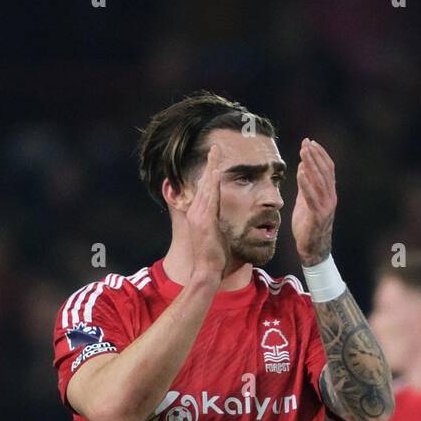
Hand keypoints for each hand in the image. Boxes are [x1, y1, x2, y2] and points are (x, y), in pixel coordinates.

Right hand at [186, 144, 229, 281]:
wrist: (207, 271)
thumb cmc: (214, 259)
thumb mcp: (216, 236)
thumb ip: (217, 223)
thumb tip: (224, 219)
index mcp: (198, 216)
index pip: (204, 190)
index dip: (209, 175)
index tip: (214, 163)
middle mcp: (196, 213)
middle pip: (204, 184)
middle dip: (210, 165)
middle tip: (214, 148)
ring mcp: (199, 217)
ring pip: (206, 187)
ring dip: (211, 168)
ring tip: (215, 152)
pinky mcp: (205, 221)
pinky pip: (210, 198)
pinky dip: (213, 184)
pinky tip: (216, 171)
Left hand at [292, 138, 336, 264]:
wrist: (312, 249)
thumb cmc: (308, 226)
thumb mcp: (306, 201)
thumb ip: (305, 186)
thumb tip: (302, 167)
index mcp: (329, 193)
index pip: (328, 168)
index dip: (320, 154)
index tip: (310, 142)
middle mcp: (331, 198)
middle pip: (325, 171)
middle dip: (315, 155)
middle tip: (306, 143)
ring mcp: (326, 207)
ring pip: (320, 181)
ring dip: (311, 165)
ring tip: (303, 152)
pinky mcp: (318, 216)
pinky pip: (312, 196)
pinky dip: (306, 183)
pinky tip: (300, 172)